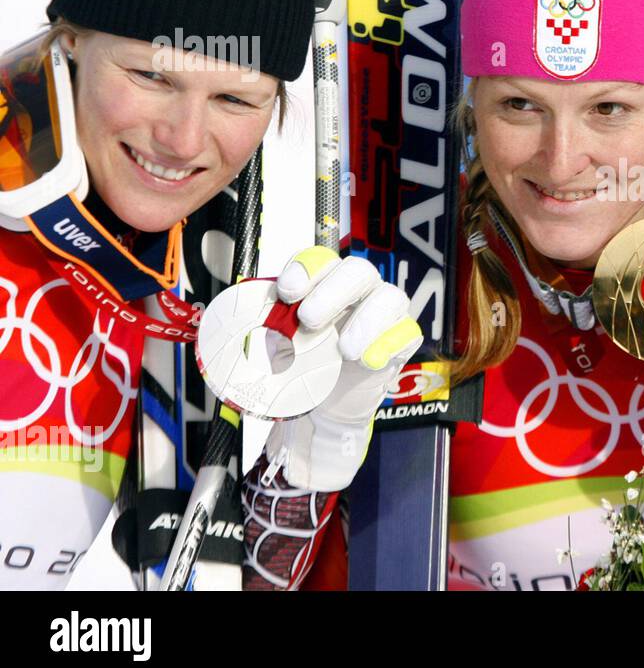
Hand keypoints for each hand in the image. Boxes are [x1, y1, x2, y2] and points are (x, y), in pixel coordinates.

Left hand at [263, 246, 422, 490]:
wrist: (325, 408)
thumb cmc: (302, 369)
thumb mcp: (275, 346)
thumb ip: (258, 331)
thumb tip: (213, 331)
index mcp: (324, 284)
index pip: (321, 259)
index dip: (306, 268)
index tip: (286, 292)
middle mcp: (357, 293)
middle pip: (358, 271)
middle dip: (333, 292)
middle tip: (309, 320)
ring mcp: (383, 316)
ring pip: (390, 297)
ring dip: (366, 320)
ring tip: (343, 349)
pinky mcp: (401, 341)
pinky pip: (406, 333)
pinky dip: (387, 344)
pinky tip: (367, 360)